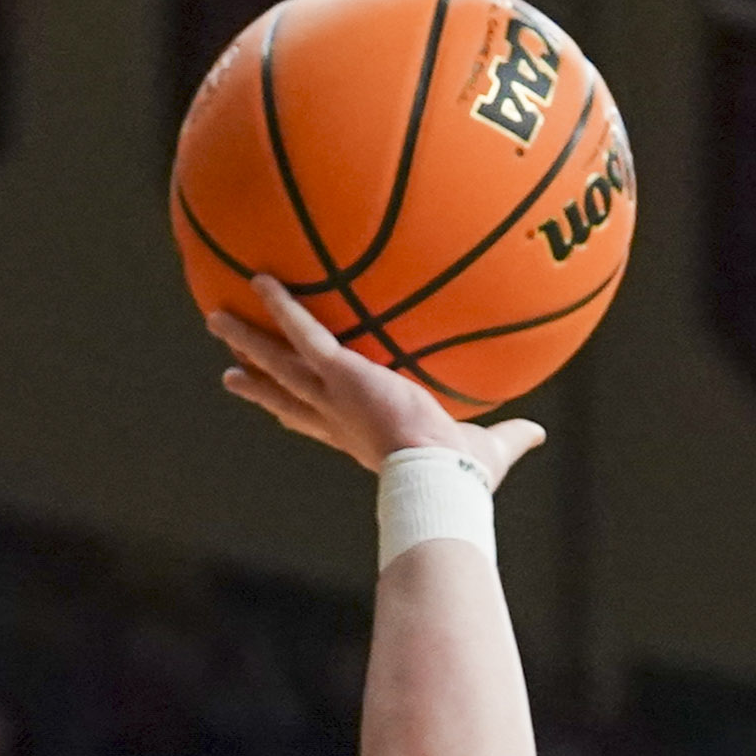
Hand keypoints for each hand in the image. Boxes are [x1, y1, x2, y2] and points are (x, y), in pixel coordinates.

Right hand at [210, 273, 545, 487]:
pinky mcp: (337, 372)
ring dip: (247, 339)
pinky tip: (260, 277)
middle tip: (227, 374)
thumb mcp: (488, 452)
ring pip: (278, 362)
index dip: (297, 413)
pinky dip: (282, 304)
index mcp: (360, 438)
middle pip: (286, 397)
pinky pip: (302, 331)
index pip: (320, 424)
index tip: (275, 407)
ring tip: (215, 317)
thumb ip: (510, 438)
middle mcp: (337, 419)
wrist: (437, 476)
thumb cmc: (460, 479)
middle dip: (258, 383)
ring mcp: (331, 395)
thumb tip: (539, 433)